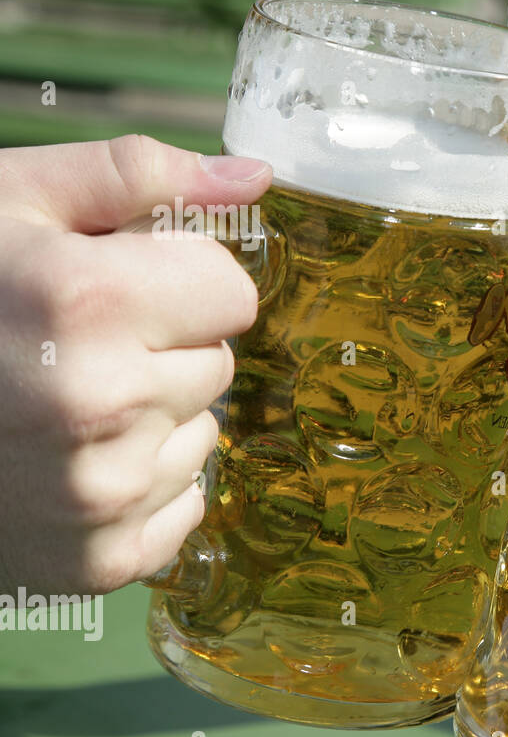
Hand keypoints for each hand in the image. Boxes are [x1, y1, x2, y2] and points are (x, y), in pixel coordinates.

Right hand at [0, 135, 268, 594]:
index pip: (233, 292)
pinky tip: (63, 461)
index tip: (123, 283)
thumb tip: (255, 176)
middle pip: (218, 361)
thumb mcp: (11, 201)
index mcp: (88, 302)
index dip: (180, 279)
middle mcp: (104, 404)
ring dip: (153, 414)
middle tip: (72, 346)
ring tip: (57, 403)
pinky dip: (141, 483)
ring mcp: (102, 494)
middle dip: (163, 343)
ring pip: (202, 431)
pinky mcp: (100, 561)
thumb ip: (137, 175)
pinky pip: (184, 502)